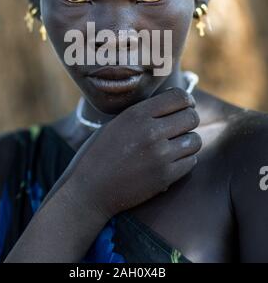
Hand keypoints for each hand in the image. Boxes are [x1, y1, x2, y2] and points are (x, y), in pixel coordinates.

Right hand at [66, 87, 200, 219]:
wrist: (91, 189)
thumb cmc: (101, 152)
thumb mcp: (118, 122)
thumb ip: (144, 112)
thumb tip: (172, 103)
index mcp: (137, 114)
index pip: (179, 97)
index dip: (186, 100)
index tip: (184, 106)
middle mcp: (151, 132)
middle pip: (192, 117)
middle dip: (189, 120)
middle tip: (180, 127)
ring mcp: (160, 155)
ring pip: (195, 140)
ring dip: (188, 141)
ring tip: (175, 145)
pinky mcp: (165, 176)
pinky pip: (191, 161)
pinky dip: (185, 160)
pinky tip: (171, 160)